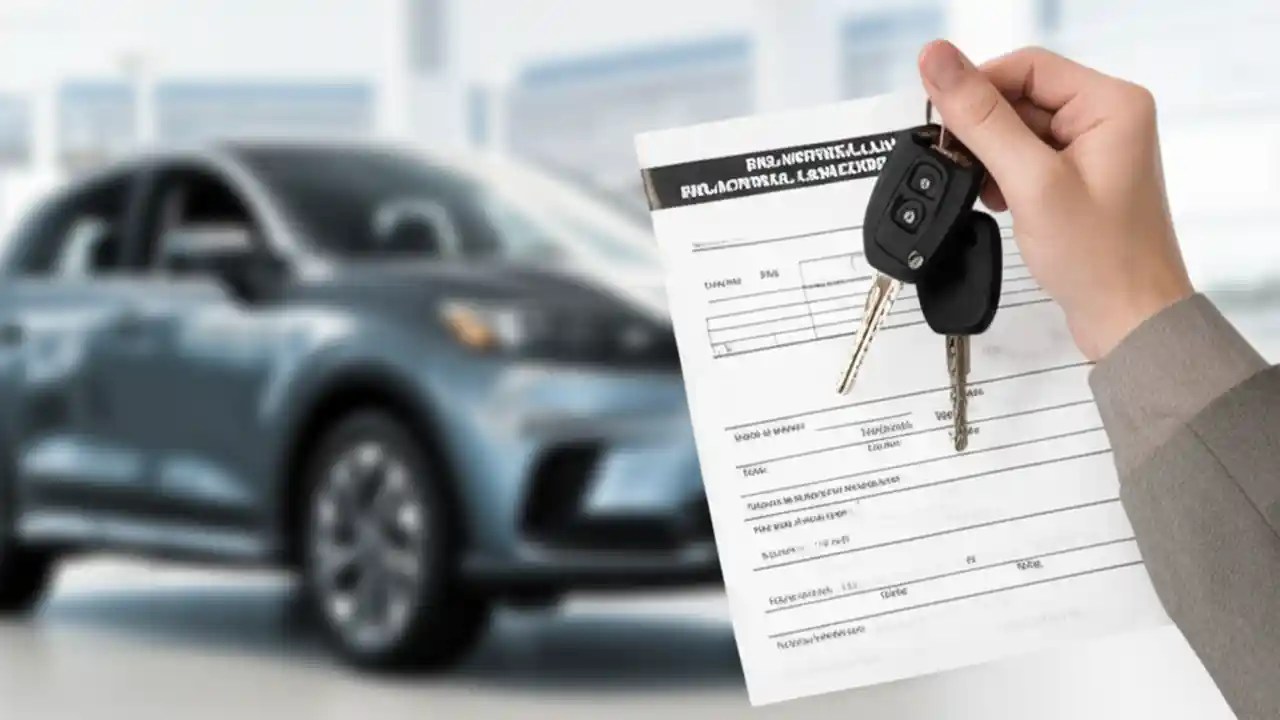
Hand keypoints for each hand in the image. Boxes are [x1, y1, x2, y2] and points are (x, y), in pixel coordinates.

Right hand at [917, 41, 1193, 360]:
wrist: (1127, 322)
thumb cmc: (1101, 261)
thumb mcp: (1031, 182)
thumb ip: (981, 118)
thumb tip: (938, 62)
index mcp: (1111, 104)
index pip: (1026, 66)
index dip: (977, 87)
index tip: (941, 118)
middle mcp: (1106, 119)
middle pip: (1019, 97)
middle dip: (982, 131)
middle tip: (960, 165)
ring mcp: (1091, 151)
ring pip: (1016, 130)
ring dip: (989, 158)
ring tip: (990, 192)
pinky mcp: (1075, 180)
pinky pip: (1024, 159)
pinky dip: (1000, 177)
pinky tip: (998, 201)